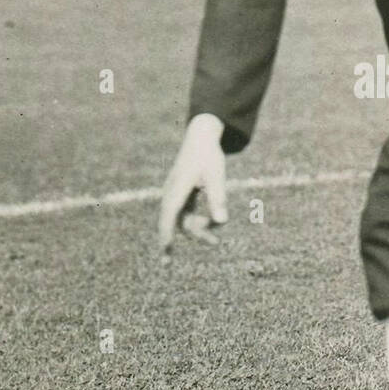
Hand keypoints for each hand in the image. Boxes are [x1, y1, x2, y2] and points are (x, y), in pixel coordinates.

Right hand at [158, 113, 227, 256]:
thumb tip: (222, 222)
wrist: (200, 138)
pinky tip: (211, 224)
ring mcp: (174, 195)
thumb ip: (218, 198)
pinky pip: (184, 215)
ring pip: (181, 220)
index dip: (166, 234)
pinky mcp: (180, 195)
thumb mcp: (217, 176)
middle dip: (193, 234)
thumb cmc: (209, 156)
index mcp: (178, 187)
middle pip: (177, 221)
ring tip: (216, 239)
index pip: (169, 215)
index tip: (165, 250)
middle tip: (214, 243)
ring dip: (197, 229)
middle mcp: (172, 193)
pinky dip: (196, 222)